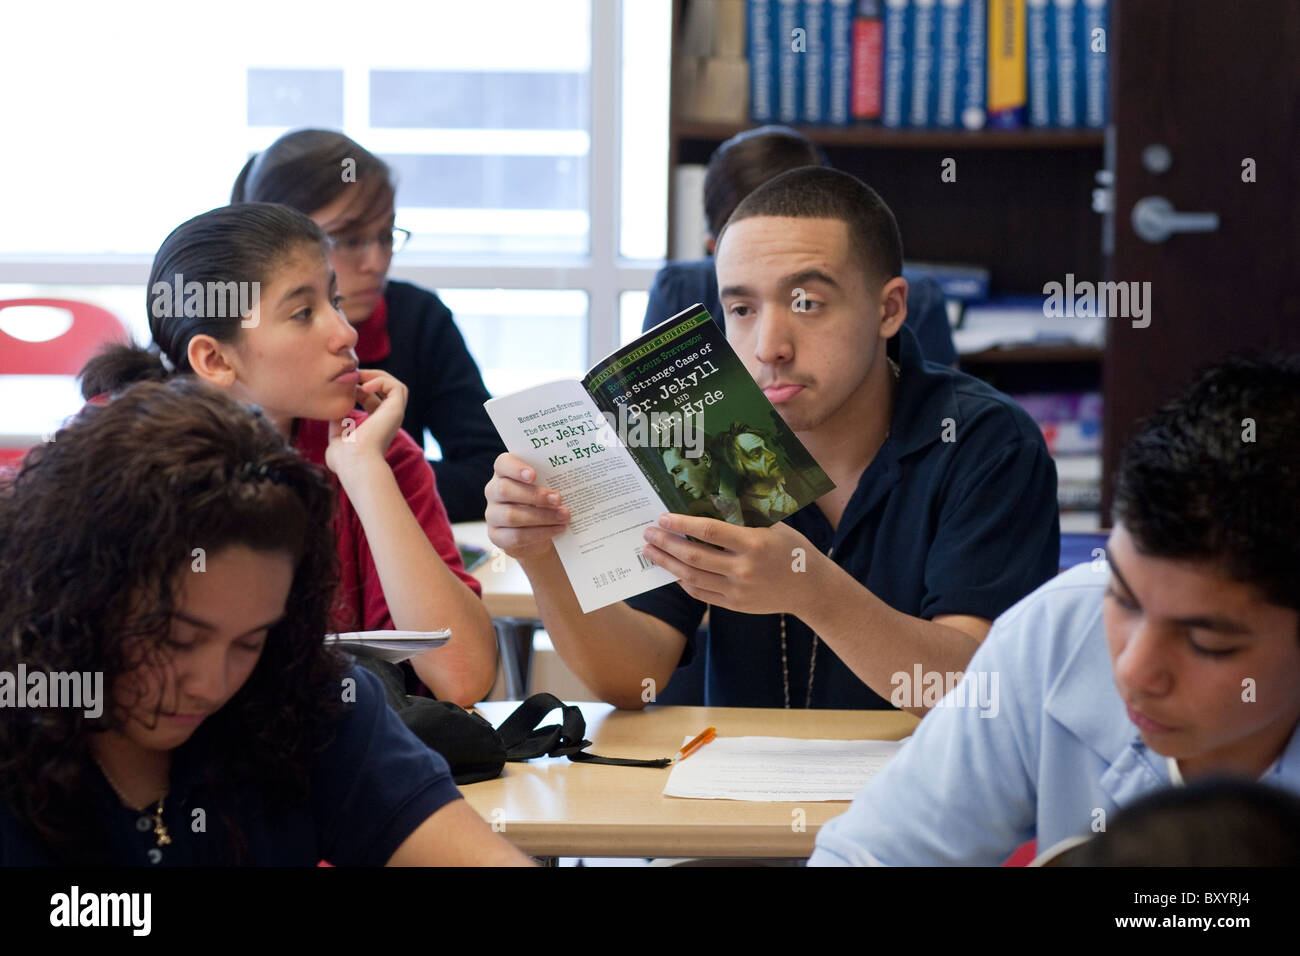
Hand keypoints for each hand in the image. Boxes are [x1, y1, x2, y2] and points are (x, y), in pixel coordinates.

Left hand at [325, 369, 408, 476]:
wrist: (355, 463)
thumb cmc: (344, 459)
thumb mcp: (336, 437)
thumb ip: (336, 424)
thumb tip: (333, 412)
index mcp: (377, 426)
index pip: (373, 401)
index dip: (359, 390)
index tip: (344, 387)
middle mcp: (389, 420)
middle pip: (388, 390)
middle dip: (371, 378)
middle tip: (352, 375)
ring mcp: (394, 415)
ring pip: (396, 386)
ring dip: (378, 376)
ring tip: (360, 377)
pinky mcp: (396, 411)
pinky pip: (396, 387)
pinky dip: (381, 381)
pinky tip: (363, 386)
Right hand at [484, 453, 570, 560]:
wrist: (537, 532)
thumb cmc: (543, 502)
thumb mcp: (546, 487)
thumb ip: (550, 481)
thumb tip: (570, 479)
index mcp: (504, 473)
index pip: (503, 464)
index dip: (516, 468)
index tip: (534, 475)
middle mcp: (494, 491)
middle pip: (505, 490)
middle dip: (535, 495)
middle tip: (558, 499)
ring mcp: (492, 515)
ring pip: (511, 516)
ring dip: (542, 517)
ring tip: (564, 516)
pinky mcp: (496, 536)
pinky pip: (516, 535)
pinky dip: (539, 533)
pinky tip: (557, 529)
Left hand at [639, 513, 822, 615]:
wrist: (810, 588)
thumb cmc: (792, 549)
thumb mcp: (774, 525)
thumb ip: (745, 515)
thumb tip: (711, 498)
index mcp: (753, 543)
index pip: (708, 531)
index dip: (681, 524)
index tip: (662, 517)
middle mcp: (743, 568)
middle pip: (693, 556)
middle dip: (665, 544)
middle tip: (647, 533)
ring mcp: (737, 590)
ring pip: (691, 577)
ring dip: (666, 563)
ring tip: (650, 551)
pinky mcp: (734, 605)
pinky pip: (700, 594)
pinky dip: (682, 581)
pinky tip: (672, 570)